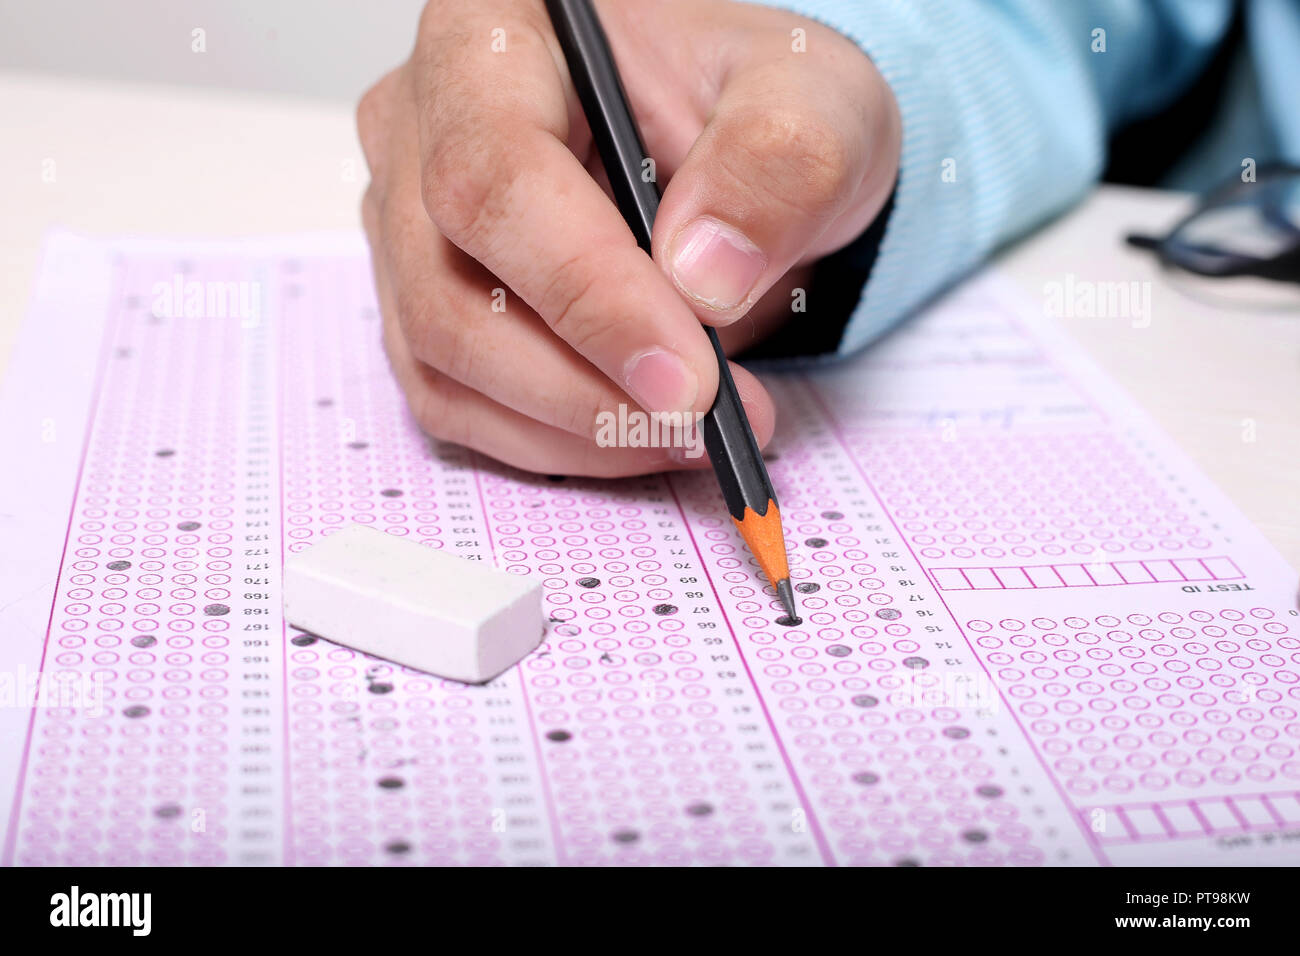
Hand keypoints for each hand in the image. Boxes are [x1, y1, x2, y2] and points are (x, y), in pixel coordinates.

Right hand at [357, 0, 899, 475]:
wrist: (733, 153)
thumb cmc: (747, 106)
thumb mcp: (810, 102)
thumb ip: (776, 164)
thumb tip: (704, 279)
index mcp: (492, 35)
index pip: (497, 175)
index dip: (586, 292)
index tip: (684, 377)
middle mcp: (423, 128)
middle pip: (450, 290)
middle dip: (585, 386)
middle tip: (706, 421)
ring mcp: (411, 225)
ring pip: (446, 364)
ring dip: (576, 428)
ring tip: (695, 431)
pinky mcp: (426, 306)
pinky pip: (459, 405)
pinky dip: (556, 443)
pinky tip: (640, 434)